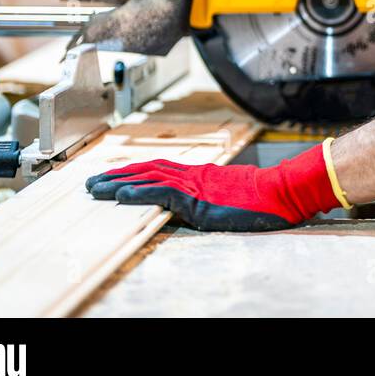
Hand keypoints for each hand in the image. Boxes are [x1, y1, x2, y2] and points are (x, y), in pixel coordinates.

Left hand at [84, 142, 344, 231]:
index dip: (133, 171)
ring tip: (95, 189)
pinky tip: (120, 196)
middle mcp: (193, 175)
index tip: (113, 175)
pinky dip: (138, 193)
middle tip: (91, 182)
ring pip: (147, 180)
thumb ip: (209, 197)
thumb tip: (191, 206)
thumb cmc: (264, 198)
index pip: (158, 168)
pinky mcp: (198, 199)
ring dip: (118, 184)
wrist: (283, 193)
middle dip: (117, 175)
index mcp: (200, 174)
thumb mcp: (231, 196)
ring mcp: (195, 186)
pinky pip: (162, 194)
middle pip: (146, 170)